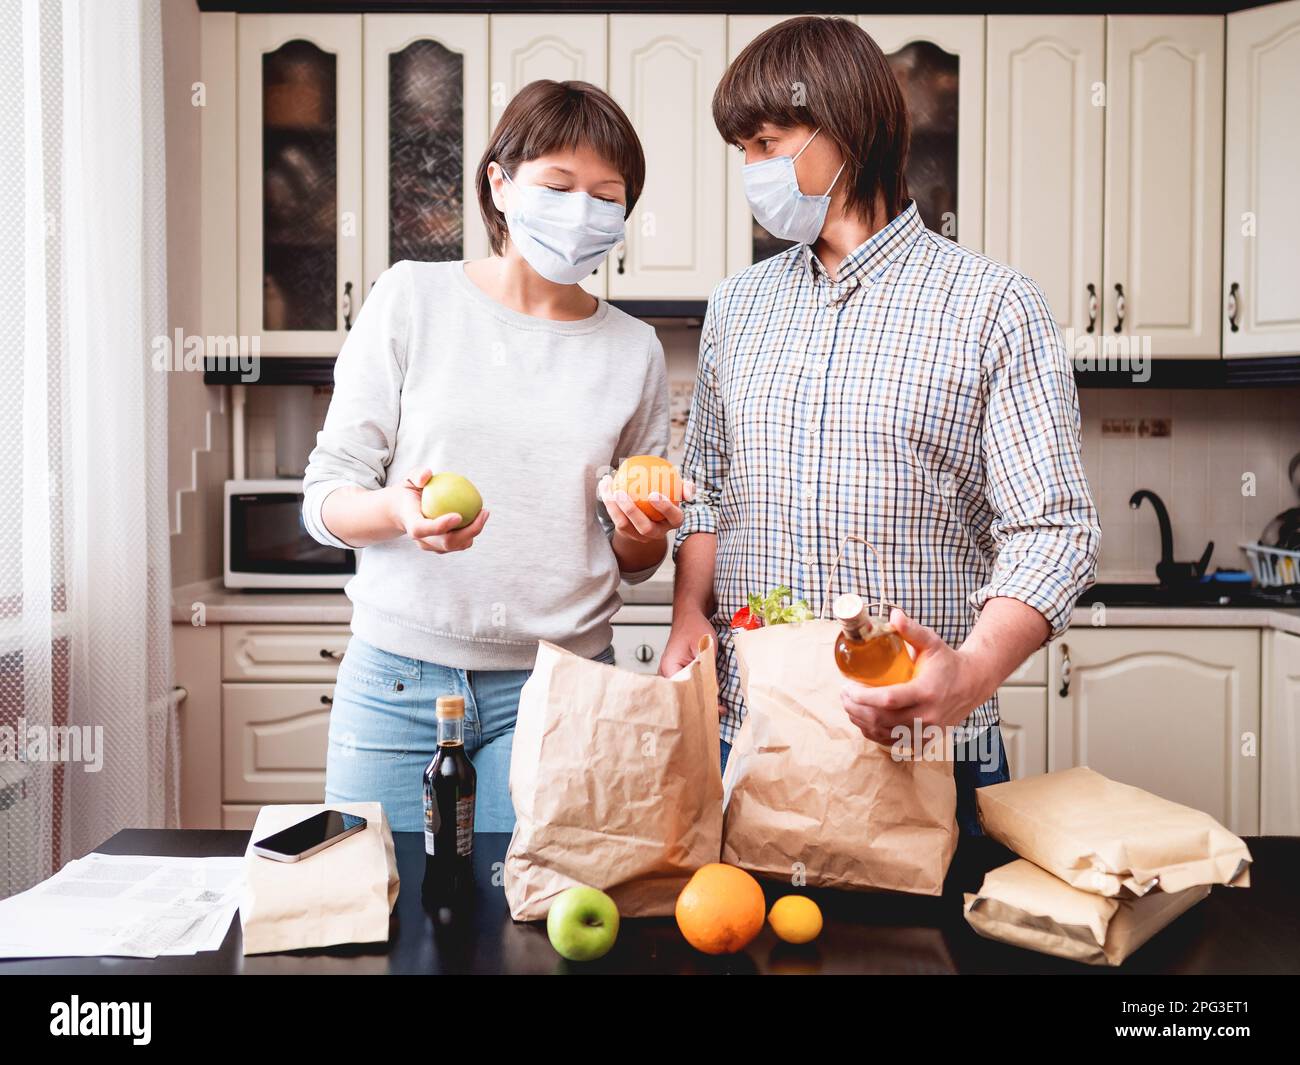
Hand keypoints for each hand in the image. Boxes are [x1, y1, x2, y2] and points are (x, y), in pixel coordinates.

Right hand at [386, 467, 488, 552]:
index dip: (440, 526)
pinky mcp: (441, 547)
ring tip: (483, 513)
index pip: (422, 529)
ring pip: (456, 545)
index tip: (459, 516)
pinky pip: (460, 543)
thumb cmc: (410, 492)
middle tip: (483, 512)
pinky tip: (479, 517)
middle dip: (469, 531)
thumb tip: (427, 475)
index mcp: (411, 523)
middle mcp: (421, 540)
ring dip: (474, 532)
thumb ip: (417, 474)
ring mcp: (431, 546)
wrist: (404, 512)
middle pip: (446, 542)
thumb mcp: (409, 479)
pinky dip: (471, 533)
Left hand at [598, 475, 695, 543]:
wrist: (650, 511)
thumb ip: (685, 487)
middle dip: (632, 512)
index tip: (653, 493)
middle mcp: (657, 533)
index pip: (674, 518)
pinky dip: (608, 502)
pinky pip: (614, 519)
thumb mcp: (678, 489)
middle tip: (622, 492)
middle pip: (645, 528)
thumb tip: (689, 493)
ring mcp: (640, 536)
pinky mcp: (625, 533)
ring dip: (615, 507)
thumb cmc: (666, 494)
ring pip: (624, 525)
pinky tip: (605, 484)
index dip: (665, 508)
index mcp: (673, 522)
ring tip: (611, 489)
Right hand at [659, 607, 719, 706]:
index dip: (700, 703)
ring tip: (717, 710)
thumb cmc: (693, 627)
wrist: (689, 617)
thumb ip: (708, 670)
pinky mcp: (678, 675)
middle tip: (718, 713)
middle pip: (682, 699)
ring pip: (684, 695)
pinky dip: (699, 694)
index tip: (716, 709)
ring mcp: (671, 675)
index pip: (683, 694)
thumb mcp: (705, 648)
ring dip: (700, 702)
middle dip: (700, 707)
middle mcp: (666, 674)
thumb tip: (714, 692)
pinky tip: (711, 700)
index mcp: (670, 668)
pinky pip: (687, 689)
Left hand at [839, 608, 992, 745]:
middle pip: (882, 719)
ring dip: (862, 721)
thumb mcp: (932, 642)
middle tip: (844, 695)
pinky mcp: (926, 739)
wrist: (973, 683)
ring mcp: (926, 730)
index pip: (888, 700)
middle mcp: (927, 715)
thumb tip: (893, 613)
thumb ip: (912, 629)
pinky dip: (875, 734)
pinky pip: (894, 742)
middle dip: (856, 708)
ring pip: (885, 733)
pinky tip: (864, 721)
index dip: (863, 697)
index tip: (847, 688)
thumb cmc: (949, 662)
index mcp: (926, 692)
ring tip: (850, 706)